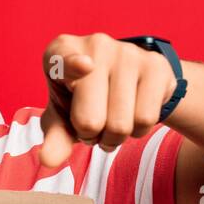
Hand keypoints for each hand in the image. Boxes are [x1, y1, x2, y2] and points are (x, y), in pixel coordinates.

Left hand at [38, 33, 178, 168]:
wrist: (125, 85)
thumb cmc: (82, 101)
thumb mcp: (62, 118)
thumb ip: (54, 139)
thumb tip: (47, 159)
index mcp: (60, 51)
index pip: (64, 59)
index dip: (73, 65)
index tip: (87, 66)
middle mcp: (95, 44)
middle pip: (91, 120)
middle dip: (91, 137)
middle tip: (92, 126)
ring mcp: (127, 52)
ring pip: (121, 124)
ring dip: (114, 138)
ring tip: (111, 121)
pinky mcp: (156, 65)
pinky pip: (146, 119)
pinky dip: (137, 131)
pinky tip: (131, 116)